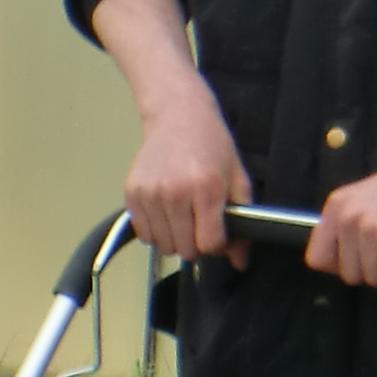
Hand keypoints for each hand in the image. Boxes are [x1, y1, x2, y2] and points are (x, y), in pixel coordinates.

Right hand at [125, 94, 253, 269]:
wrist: (178, 116)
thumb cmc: (210, 143)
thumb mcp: (237, 177)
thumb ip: (243, 219)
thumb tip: (241, 260)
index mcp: (206, 188)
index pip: (209, 244)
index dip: (217, 244)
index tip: (218, 232)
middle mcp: (175, 193)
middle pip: (186, 250)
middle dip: (197, 243)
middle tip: (200, 221)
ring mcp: (150, 194)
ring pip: (164, 246)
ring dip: (176, 238)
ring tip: (183, 215)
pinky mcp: (133, 193)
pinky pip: (145, 234)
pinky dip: (156, 230)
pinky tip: (166, 211)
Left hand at [310, 140, 376, 287]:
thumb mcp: (368, 199)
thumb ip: (349, 226)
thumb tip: (340, 264)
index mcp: (337, 206)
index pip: (316, 258)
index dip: (339, 267)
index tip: (361, 261)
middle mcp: (348, 216)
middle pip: (347, 274)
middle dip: (374, 270)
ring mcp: (370, 227)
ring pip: (373, 277)